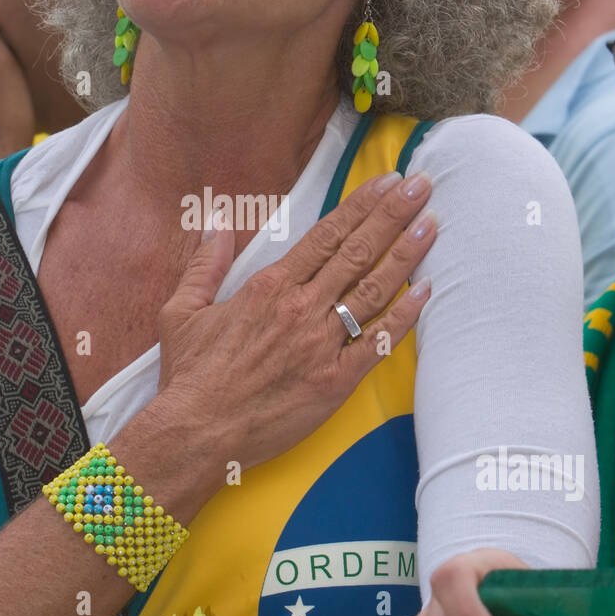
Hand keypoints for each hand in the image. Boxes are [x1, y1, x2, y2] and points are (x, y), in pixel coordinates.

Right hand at [153, 171, 435, 477]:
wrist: (196, 433)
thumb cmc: (189, 375)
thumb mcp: (182, 310)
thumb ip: (205, 263)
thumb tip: (217, 221)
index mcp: (268, 287)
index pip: (326, 235)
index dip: (360, 205)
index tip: (386, 182)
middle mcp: (300, 308)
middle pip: (358, 252)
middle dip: (393, 214)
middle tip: (422, 185)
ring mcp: (321, 345)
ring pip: (374, 289)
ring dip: (406, 254)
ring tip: (432, 223)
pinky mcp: (335, 381)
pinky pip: (378, 342)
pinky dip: (405, 315)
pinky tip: (426, 290)